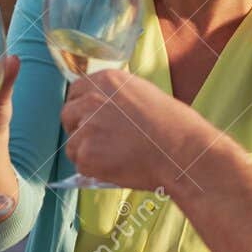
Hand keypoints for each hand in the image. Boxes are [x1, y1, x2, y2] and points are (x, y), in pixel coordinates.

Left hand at [60, 69, 224, 191]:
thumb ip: (118, 99)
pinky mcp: (86, 154)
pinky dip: (94, 170)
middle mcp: (91, 99)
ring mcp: (86, 127)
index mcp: (107, 80)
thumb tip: (104, 113)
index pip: (76, 90)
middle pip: (68, 114)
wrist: (183, 151)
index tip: (88, 119)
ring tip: (116, 158)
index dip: (81, 107)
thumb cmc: (175, 126)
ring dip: (87, 153)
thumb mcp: (145, 95)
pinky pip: (81, 165)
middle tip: (97, 143)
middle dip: (78, 129)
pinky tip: (118, 168)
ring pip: (73, 143)